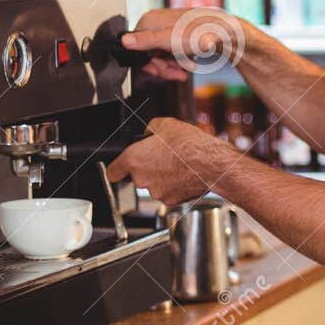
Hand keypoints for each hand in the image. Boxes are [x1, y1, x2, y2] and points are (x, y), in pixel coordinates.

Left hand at [106, 117, 227, 206]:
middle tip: (163, 159)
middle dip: (148, 169)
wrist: (211, 164)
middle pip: (137, 177)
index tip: (120, 169)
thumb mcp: (166, 124)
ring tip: (178, 166)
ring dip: (162, 178)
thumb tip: (149, 133)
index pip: (112, 172)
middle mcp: (142, 179)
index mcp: (134, 159)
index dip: (117, 169)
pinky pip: (169, 193)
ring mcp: (156, 192)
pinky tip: (185, 174)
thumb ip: (150, 130)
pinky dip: (175, 186)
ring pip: (154, 186)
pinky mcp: (171, 200)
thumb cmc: (190, 145)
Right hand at [120, 7, 246, 81]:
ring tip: (187, 69)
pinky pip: (172, 51)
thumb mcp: (168, 40)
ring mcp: (168, 28)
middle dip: (162, 66)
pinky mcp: (179, 35)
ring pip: (162, 54)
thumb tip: (122, 41)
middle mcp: (156, 22)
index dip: (146, 62)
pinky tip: (190, 64)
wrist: (226, 32)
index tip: (157, 71)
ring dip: (173, 65)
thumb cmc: (199, 33)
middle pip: (148, 52)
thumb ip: (145, 42)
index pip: (133, 46)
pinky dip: (180, 60)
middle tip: (176, 73)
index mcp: (149, 21)